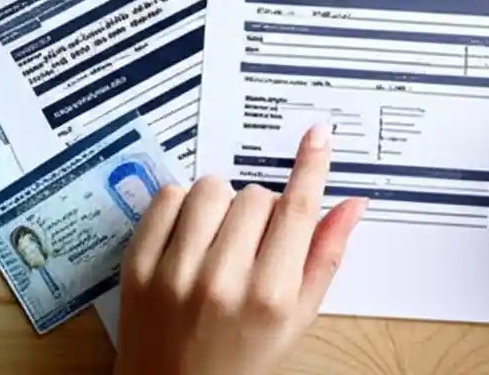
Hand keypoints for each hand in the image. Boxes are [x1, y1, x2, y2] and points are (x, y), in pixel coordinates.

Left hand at [114, 125, 366, 374]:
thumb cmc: (241, 358)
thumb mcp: (297, 318)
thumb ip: (325, 257)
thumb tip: (351, 205)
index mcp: (269, 296)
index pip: (297, 211)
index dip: (311, 166)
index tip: (318, 135)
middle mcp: (222, 281)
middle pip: (257, 196)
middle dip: (263, 210)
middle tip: (255, 244)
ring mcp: (174, 272)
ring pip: (213, 188)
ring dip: (223, 202)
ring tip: (220, 236)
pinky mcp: (137, 265)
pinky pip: (168, 196)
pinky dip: (184, 203)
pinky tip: (191, 234)